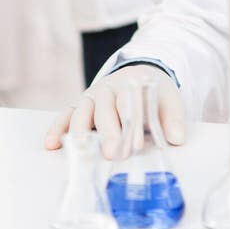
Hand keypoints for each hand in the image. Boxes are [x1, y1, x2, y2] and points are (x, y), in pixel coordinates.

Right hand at [45, 65, 184, 158]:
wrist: (138, 74)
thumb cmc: (152, 94)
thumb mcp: (168, 100)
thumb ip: (174, 118)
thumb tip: (178, 138)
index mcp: (130, 84)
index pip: (130, 103)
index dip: (132, 124)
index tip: (136, 145)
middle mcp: (108, 88)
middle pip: (106, 109)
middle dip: (109, 132)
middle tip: (112, 153)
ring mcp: (91, 96)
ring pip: (82, 111)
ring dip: (81, 132)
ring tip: (81, 151)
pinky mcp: (79, 105)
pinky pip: (65, 115)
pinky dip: (57, 127)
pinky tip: (51, 144)